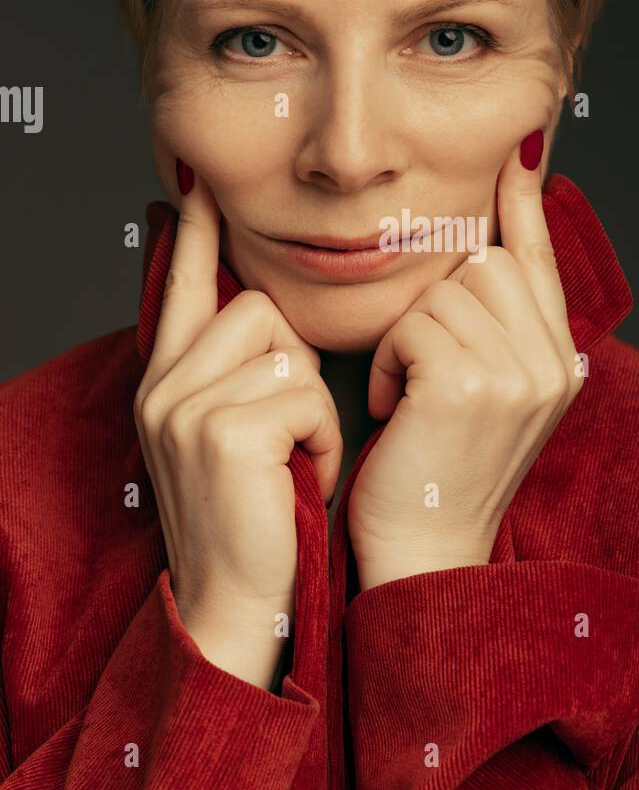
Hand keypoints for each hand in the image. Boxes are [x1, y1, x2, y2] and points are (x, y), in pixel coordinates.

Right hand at [134, 165, 341, 687]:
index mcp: (168, 381)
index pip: (179, 285)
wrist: (240, 608)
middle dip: (295, 366)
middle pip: (256, 307)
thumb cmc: (258, 520)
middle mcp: (163, 385)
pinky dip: (323, 439)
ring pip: (286, 348)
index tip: (197, 182)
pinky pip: (305, 394)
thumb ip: (241, 374)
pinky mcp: (222, 432)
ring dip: (312, 405)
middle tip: (291, 433)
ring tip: (297, 458)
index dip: (191, 234)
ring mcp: (184, 406)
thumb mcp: (237, 437)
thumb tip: (270, 323)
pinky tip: (304, 477)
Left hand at [347, 135, 582, 590]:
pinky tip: (390, 409)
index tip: (520, 148)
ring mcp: (520, 374)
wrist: (421, 559)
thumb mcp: (481, 395)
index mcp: (558, 362)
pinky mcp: (471, 386)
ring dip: (407, 335)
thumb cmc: (432, 475)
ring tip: (403, 394)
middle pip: (485, 260)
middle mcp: (553, 363)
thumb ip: (494, 326)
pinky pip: (412, 323)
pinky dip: (387, 361)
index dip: (524, 204)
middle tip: (416, 364)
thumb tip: (483, 245)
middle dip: (434, 299)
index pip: (539, 258)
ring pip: (445, 286)